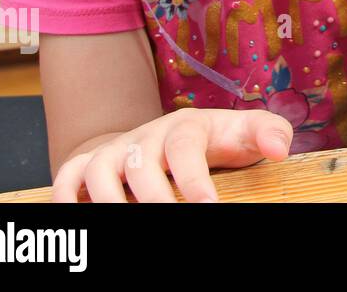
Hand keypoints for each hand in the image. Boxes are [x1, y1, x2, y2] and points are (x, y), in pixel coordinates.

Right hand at [52, 107, 291, 202]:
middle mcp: (147, 135)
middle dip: (153, 196)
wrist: (173, 134)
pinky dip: (66, 194)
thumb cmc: (218, 140)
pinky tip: (76, 216)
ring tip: (126, 219)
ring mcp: (117, 148)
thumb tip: (280, 150)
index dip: (193, 177)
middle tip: (169, 218)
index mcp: (187, 126)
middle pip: (140, 162)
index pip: (185, 146)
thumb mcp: (245, 132)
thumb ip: (269, 133)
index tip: (208, 207)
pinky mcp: (92, 163)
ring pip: (99, 169)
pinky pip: (68, 175)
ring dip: (107, 200)